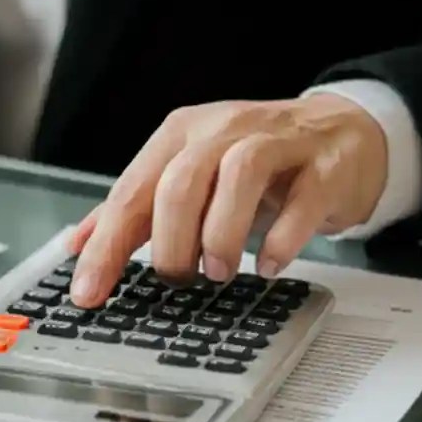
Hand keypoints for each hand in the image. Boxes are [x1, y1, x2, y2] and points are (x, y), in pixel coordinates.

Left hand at [68, 94, 387, 306]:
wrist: (341, 133)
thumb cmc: (257, 164)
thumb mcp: (190, 176)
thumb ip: (136, 209)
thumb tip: (79, 244)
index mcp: (181, 135)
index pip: (132, 192)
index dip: (106, 246)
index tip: (88, 292)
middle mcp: (224, 130)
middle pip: (181, 182)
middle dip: (170, 241)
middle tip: (176, 279)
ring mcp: (278, 143)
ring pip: (239, 176)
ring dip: (221, 234)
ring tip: (218, 273)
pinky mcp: (324, 166)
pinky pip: (303, 198)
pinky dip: (283, 238)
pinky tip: (269, 266)